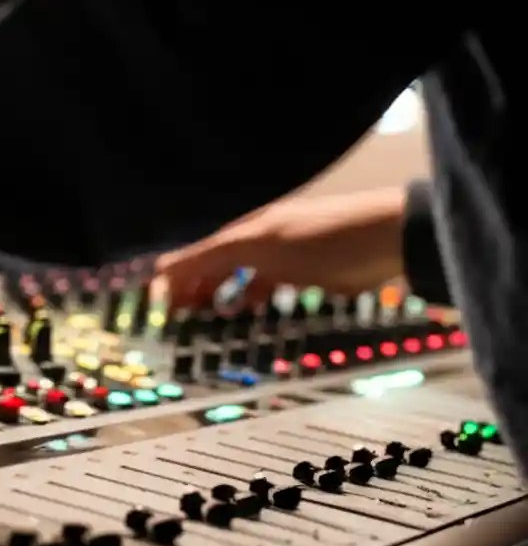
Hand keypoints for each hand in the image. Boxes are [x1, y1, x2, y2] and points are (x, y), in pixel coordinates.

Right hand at [154, 186, 406, 307]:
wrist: (391, 237)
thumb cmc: (323, 239)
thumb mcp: (258, 246)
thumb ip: (209, 258)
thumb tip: (160, 271)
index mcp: (244, 230)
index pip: (195, 254)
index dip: (174, 278)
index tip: (156, 306)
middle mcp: (259, 239)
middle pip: (214, 263)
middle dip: (192, 287)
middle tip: (175, 315)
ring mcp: (283, 255)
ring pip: (239, 275)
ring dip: (219, 293)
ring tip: (205, 315)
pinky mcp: (308, 271)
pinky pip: (266, 284)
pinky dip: (250, 295)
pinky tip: (248, 307)